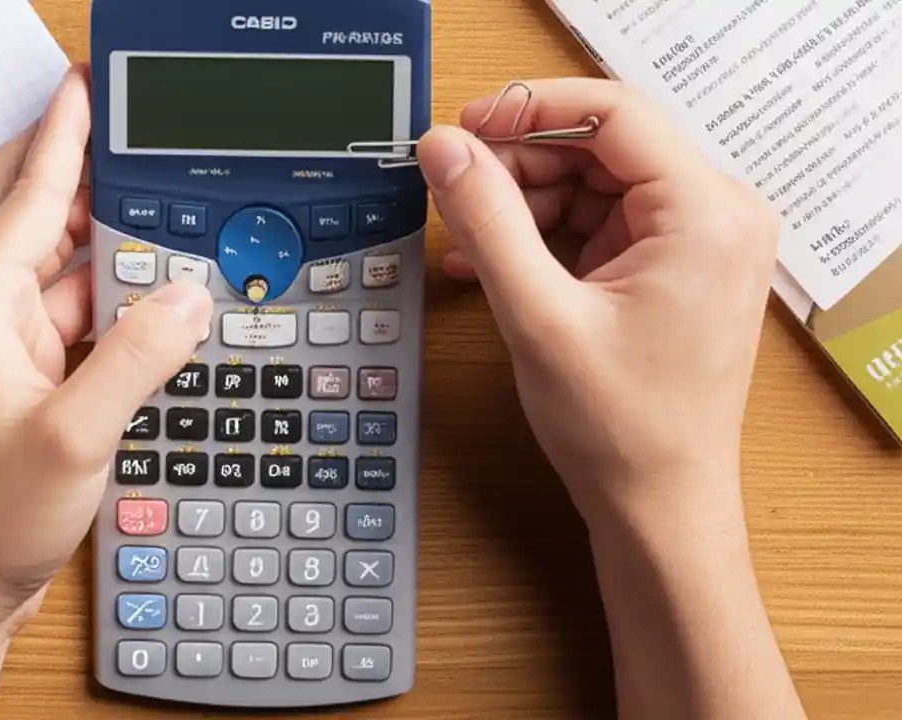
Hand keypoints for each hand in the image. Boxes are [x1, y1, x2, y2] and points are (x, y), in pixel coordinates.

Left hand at [0, 66, 212, 718]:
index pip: (29, 187)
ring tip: (162, 237)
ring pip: (44, 261)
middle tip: (140, 150)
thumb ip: (136, 358)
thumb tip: (186, 298)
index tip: (90, 84)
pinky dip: (93, 300)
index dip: (68, 129)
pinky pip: (49, 310)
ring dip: (97, 247)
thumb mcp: (74, 438)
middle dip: (81, 172)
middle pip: (24, 206)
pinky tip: (136, 312)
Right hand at [417, 79, 778, 529]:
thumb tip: (445, 150)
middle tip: (453, 190)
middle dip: (520, 164)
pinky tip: (490, 263)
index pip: (613, 115)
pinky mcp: (672, 267)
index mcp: (707, 214)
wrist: (658, 506)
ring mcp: (697, 242)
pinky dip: (544, 235)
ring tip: (468, 242)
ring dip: (524, 204)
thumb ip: (487, 221)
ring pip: (593, 182)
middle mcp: (717, 215)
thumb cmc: (621, 429)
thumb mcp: (538, 316)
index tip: (463, 130)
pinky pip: (599, 223)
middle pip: (601, 146)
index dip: (528, 110)